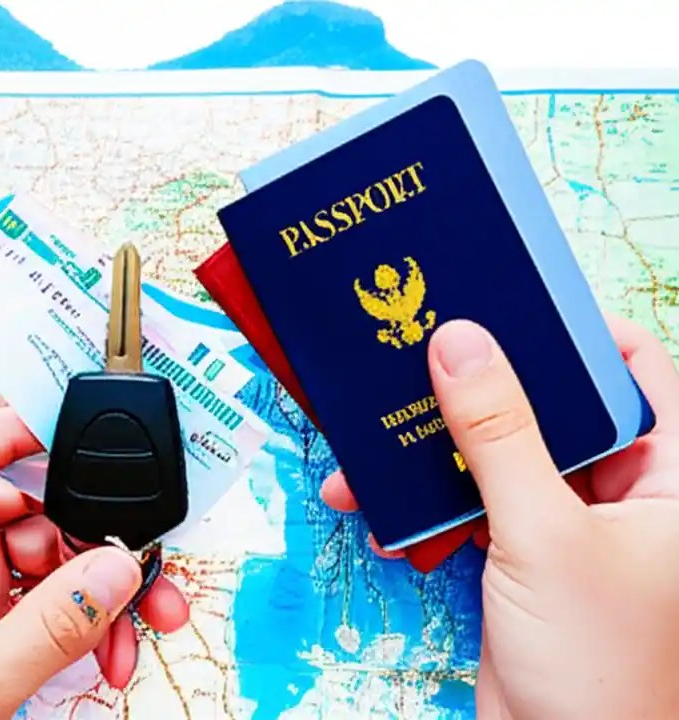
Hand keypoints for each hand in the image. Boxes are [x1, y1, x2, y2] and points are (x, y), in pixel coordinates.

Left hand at [0, 407, 189, 719]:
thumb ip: (44, 629)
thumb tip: (117, 569)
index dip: (13, 429)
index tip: (84, 431)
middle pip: (4, 508)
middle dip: (76, 543)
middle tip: (136, 578)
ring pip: (21, 561)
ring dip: (78, 595)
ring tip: (119, 646)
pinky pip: (14, 607)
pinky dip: (58, 627)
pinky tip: (95, 657)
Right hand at [320, 316, 678, 718]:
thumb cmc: (596, 664)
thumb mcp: (542, 536)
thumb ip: (499, 435)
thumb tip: (460, 343)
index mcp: (671, 478)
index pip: (635, 371)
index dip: (575, 332)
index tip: (505, 301)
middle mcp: (626, 494)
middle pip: (554, 407)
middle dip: (480, 388)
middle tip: (420, 351)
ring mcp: (570, 526)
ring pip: (501, 455)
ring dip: (435, 451)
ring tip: (376, 439)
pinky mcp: (522, 557)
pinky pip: (471, 504)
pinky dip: (426, 503)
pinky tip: (380, 506)